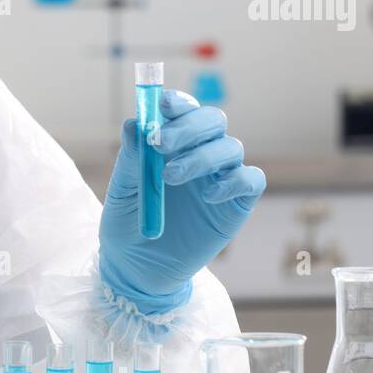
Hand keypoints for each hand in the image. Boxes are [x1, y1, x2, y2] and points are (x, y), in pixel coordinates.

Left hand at [99, 90, 265, 313]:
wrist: (137, 269)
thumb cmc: (127, 225)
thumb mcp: (122, 193)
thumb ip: (132, 160)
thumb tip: (135, 124)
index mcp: (171, 144)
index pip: (184, 110)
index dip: (178, 103)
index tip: (163, 105)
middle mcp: (200, 153)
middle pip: (213, 121)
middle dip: (190, 126)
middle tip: (161, 143)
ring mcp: (220, 177)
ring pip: (230, 147)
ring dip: (201, 156)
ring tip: (170, 177)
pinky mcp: (236, 203)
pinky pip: (250, 179)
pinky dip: (234, 181)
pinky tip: (208, 195)